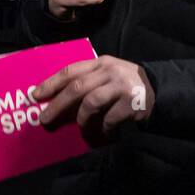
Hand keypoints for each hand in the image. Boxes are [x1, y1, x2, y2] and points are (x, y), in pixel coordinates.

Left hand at [34, 55, 153, 142]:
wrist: (159, 91)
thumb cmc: (125, 86)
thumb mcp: (108, 75)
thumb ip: (88, 81)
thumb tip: (55, 99)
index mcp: (100, 63)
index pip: (71, 70)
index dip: (51, 83)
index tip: (36, 95)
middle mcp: (110, 71)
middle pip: (76, 87)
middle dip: (57, 105)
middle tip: (45, 119)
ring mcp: (121, 86)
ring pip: (90, 103)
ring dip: (82, 120)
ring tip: (82, 128)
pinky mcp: (131, 103)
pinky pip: (108, 119)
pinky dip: (103, 128)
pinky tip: (104, 132)